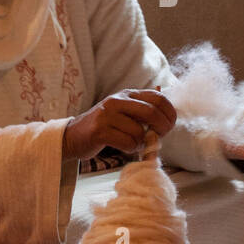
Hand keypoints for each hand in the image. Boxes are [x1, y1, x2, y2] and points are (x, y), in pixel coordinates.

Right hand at [62, 89, 176, 161]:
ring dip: (141, 143)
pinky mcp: (99, 131)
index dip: (169, 113)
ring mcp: (107, 115)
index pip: (159, 97)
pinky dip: (130, 149)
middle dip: (161, 128)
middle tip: (158, 138)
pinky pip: (127, 142)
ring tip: (132, 143)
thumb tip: (166, 107)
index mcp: (127, 94)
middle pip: (152, 112)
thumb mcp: (124, 111)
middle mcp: (117, 101)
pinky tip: (123, 147)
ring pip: (139, 132)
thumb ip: (143, 109)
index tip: (169, 126)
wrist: (73, 136)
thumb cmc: (105, 126)